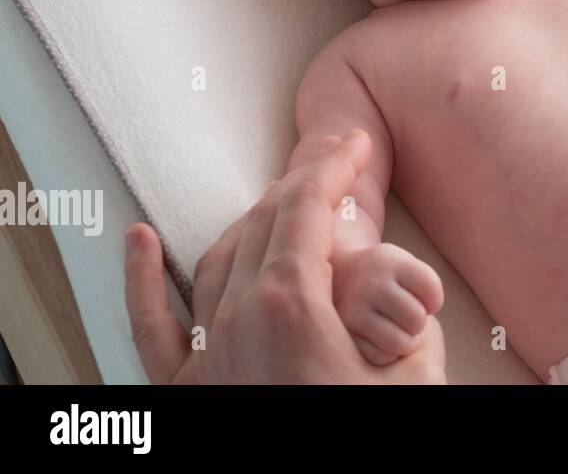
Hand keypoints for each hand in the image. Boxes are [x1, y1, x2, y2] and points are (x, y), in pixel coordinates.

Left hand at [124, 130, 446, 383]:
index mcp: (291, 307)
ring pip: (218, 259)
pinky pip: (153, 327)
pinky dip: (141, 280)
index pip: (306, 208)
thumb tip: (383, 274)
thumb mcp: (416, 367)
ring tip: (283, 193)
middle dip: (303, 180)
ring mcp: (207, 360)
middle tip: (334, 157)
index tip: (354, 144)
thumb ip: (400, 305)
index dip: (333, 165)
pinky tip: (138, 243)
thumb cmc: (373, 435)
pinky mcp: (189, 395)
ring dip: (253, 217)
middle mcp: (237, 324)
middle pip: (264, 223)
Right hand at [333, 243, 443, 365]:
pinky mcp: (342, 336)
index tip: (421, 299)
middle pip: (417, 318)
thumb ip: (425, 286)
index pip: (431, 289)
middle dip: (417, 322)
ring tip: (394, 329)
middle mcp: (369, 283)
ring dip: (405, 342)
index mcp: (390, 261)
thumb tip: (424, 323)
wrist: (335, 279)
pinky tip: (378, 339)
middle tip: (403, 316)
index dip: (433, 300)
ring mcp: (352, 310)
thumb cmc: (382, 276)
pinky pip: (381, 358)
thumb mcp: (403, 266)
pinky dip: (386, 354)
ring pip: (401, 343)